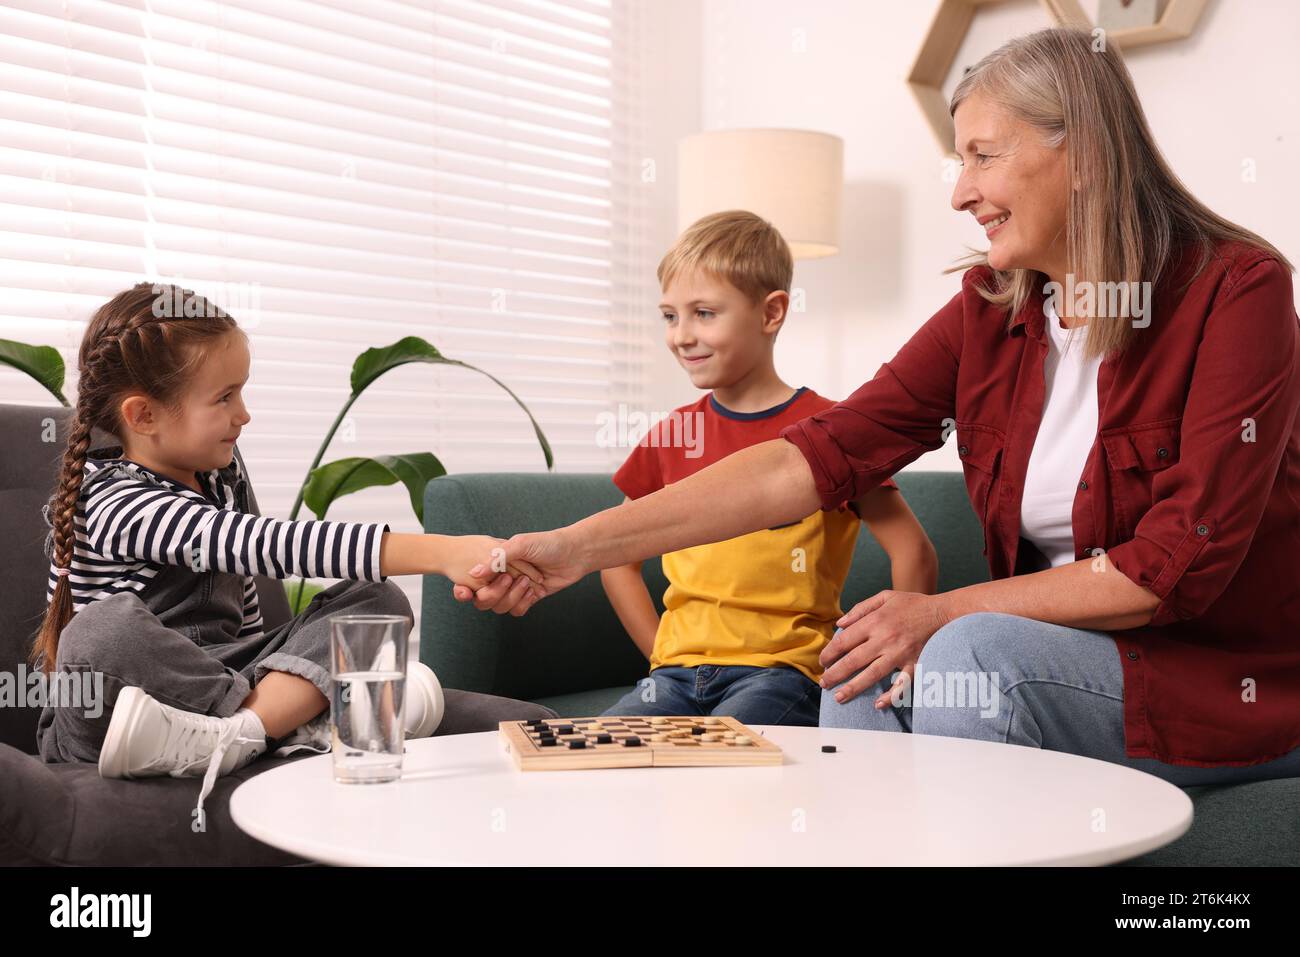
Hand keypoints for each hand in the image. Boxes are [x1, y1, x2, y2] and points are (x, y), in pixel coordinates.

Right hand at [451, 526, 589, 615]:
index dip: (466, 590)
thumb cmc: (547, 543)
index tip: (464, 590)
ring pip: (500, 607)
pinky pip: (517, 610)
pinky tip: (533, 592)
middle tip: (509, 579)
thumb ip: (497, 558)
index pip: (474, 581)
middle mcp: (503, 577)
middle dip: (495, 593)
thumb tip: (473, 572)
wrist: (575, 552)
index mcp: (496, 563)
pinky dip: (523, 604)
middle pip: (484, 599)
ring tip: (527, 582)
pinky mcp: (530, 598)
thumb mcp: (521, 544)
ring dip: (512, 597)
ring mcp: (516, 589)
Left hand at [818, 591, 951, 706]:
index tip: (823, 661)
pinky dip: (891, 695)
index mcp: (875, 622)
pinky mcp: (915, 664)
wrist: (943, 612)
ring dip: (854, 687)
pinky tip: (878, 704)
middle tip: (824, 683)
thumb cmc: (912, 604)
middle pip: (854, 660)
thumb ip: (860, 609)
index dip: (830, 652)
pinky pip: (902, 684)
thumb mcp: (885, 597)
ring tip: (839, 697)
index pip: (845, 640)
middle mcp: (885, 639)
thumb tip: (840, 623)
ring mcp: (900, 653)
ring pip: (872, 674)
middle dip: (835, 673)